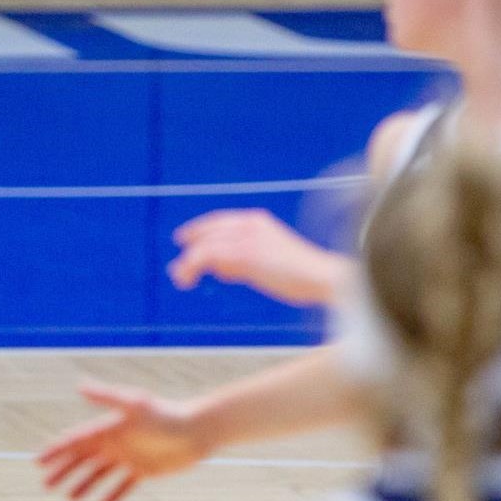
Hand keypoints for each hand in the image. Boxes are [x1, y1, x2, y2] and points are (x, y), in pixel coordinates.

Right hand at [35, 380, 210, 500]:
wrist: (197, 430)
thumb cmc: (166, 414)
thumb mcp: (135, 404)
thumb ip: (106, 397)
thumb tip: (79, 386)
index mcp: (108, 427)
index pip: (75, 441)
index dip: (56, 451)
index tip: (38, 462)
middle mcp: (115, 442)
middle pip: (83, 459)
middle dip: (63, 471)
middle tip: (46, 485)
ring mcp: (128, 457)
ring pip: (99, 474)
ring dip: (83, 485)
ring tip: (69, 500)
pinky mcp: (144, 470)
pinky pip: (123, 485)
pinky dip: (112, 495)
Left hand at [168, 209, 343, 306]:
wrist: (322, 277)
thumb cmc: (301, 275)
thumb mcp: (268, 260)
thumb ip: (244, 260)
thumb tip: (220, 267)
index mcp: (257, 221)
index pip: (220, 221)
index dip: (199, 229)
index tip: (184, 240)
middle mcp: (249, 224)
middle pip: (208, 232)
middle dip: (190, 248)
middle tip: (178, 269)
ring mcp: (245, 238)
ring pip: (203, 246)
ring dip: (188, 264)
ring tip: (182, 280)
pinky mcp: (243, 254)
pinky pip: (205, 256)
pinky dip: (192, 267)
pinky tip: (189, 279)